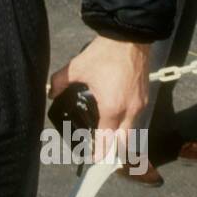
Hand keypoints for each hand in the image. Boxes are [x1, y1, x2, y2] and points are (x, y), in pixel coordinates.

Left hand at [49, 36, 149, 153]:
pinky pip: (136, 119)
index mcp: (112, 108)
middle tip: (98, 150)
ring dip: (119, 137)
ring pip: (131, 131)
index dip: (99, 153)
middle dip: (111, 150)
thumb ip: (59, 83)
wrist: (129, 38)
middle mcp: (129, 111)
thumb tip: (51, 93)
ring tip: (105, 135)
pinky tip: (114, 117)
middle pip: (123, 143)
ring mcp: (140, 105)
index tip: (92, 158)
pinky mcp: (145, 98)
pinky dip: (125, 123)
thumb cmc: (105, 54)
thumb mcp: (77, 68)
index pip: (107, 141)